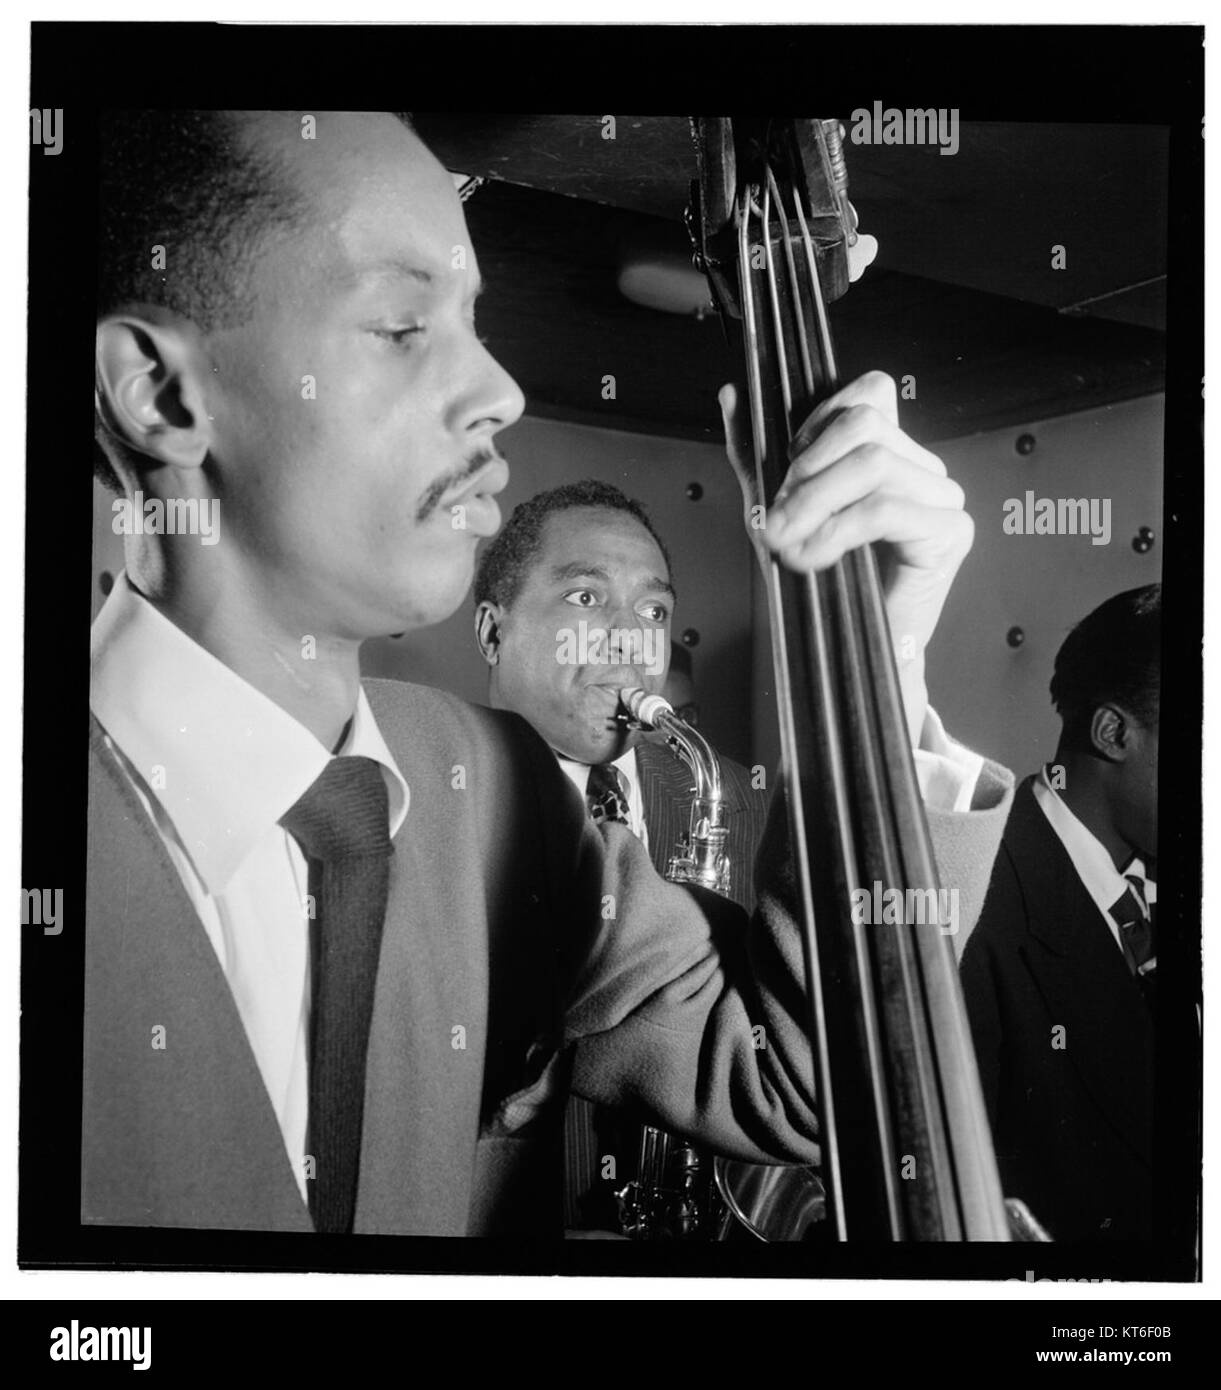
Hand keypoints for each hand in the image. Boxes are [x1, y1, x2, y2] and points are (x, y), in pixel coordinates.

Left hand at [719, 370, 973, 745]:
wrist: (850, 650)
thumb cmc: (822, 581)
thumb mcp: (776, 505)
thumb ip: (754, 452)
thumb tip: (733, 394)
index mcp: (893, 452)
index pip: (871, 392)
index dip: (820, 423)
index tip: (788, 473)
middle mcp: (924, 468)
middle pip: (865, 424)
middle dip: (807, 471)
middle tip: (779, 519)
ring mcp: (943, 497)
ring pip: (873, 464)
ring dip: (815, 505)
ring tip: (790, 544)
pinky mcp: (951, 532)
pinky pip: (885, 509)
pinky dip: (836, 533)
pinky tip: (816, 560)